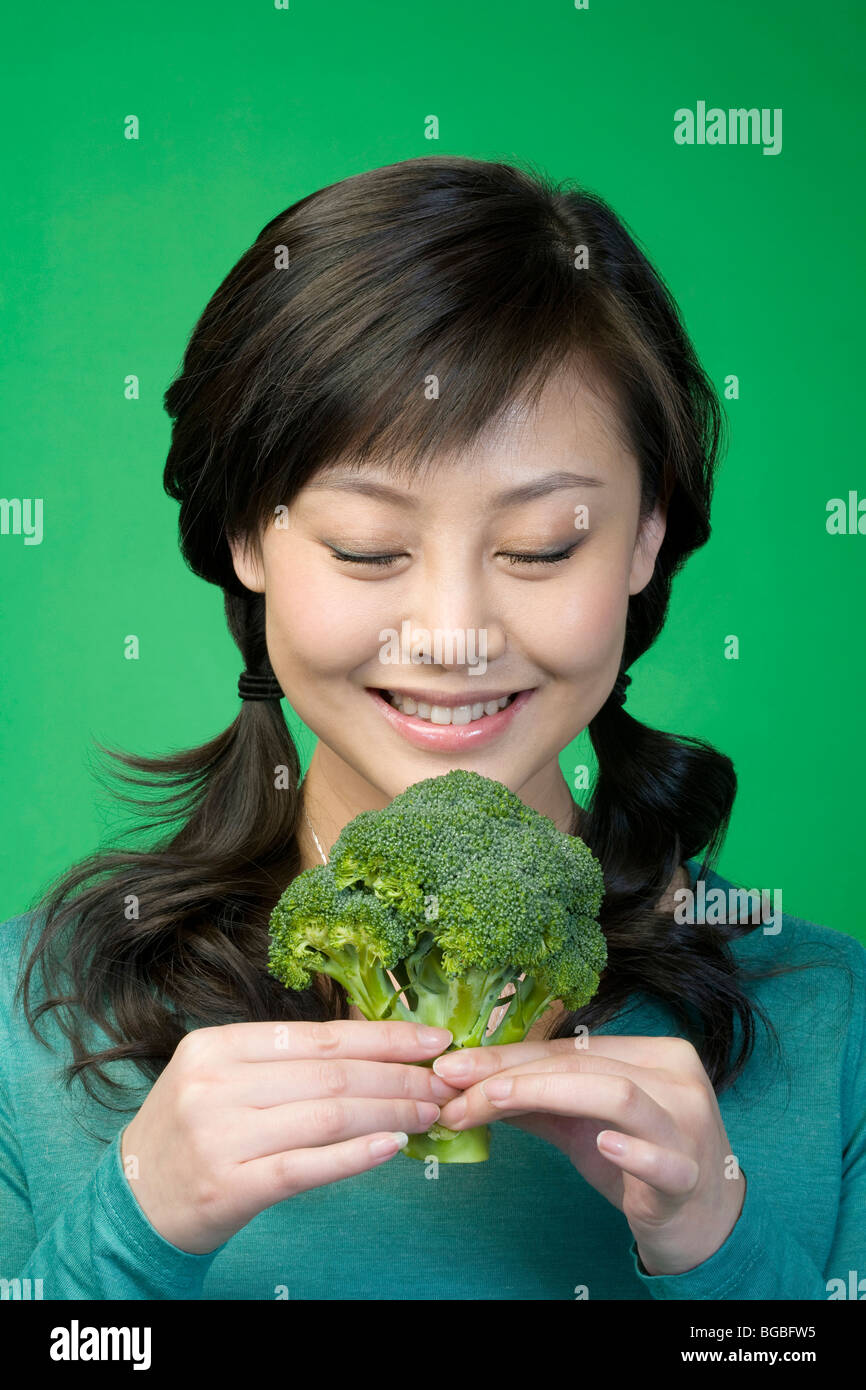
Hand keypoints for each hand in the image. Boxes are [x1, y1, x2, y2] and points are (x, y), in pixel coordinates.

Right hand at [121, 1020, 460, 1253]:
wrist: (135, 1200)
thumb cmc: (194, 1132)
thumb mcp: (222, 1077)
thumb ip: (284, 1062)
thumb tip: (374, 1048)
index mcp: (218, 1046)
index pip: (319, 1036)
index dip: (383, 1037)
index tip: (432, 1039)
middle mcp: (216, 1084)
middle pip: (331, 1075)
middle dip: (399, 1077)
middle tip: (444, 1082)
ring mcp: (221, 1136)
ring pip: (328, 1117)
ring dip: (391, 1114)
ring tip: (430, 1114)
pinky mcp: (230, 1187)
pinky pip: (308, 1167)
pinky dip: (357, 1157)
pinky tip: (395, 1147)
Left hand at [433, 1034, 745, 1275]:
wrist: (704, 1220)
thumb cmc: (640, 1162)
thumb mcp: (584, 1124)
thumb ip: (537, 1101)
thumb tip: (466, 1084)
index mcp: (652, 1054)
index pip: (568, 1048)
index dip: (505, 1056)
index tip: (451, 1068)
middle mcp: (675, 1077)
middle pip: (581, 1065)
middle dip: (509, 1075)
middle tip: (453, 1090)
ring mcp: (686, 1125)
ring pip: (615, 1094)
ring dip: (544, 1095)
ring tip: (493, 1102)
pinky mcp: (689, 1174)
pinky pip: (660, 1156)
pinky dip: (630, 1149)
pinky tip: (603, 1144)